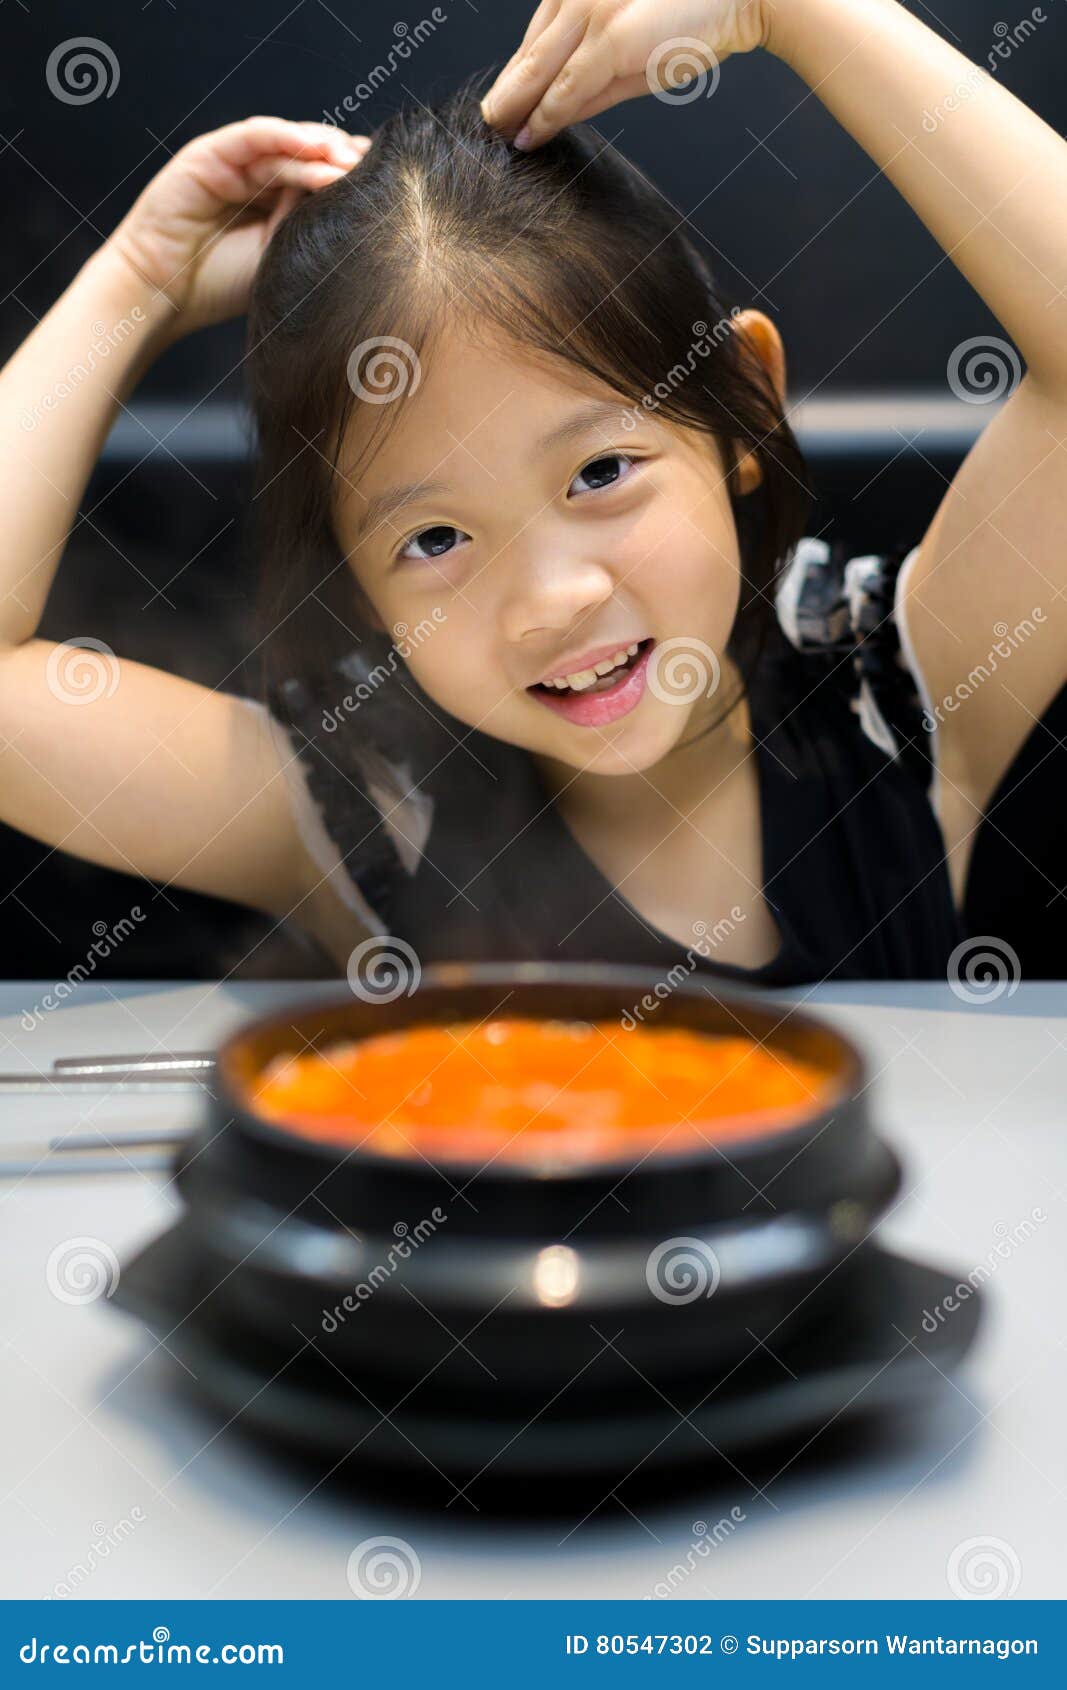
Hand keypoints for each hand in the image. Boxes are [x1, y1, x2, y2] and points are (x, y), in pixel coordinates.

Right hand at [105, 117, 370, 338]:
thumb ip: (310, 227)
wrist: (164, 295)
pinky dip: (283, 135)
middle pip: (308, 156)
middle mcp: (257, 180)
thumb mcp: (281, 257)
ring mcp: (234, 164)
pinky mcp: (209, 155)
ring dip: (319, 147)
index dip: (351, 179)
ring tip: (349, 158)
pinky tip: (313, 143)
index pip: (320, 180)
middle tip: (375, 168)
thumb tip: (359, 206)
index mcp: (276, 205)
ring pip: (284, 145)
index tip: (387, 187)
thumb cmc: (221, 287)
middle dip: (342, 160)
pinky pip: (252, 136)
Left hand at [481, 0, 772, 149]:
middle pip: (532, 47)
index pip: (542, 31)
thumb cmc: (699, 10)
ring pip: (539, 68)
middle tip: (488, 121)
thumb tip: (560, 111)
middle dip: (508, 89)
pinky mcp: (609, 37)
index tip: (503, 97)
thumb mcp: (637, 43)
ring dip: (514, 106)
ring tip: (498, 133)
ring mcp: (592, 10)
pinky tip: (528, 135)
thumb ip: (597, 75)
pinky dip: (544, 115)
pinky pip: (567, 86)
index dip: (519, 69)